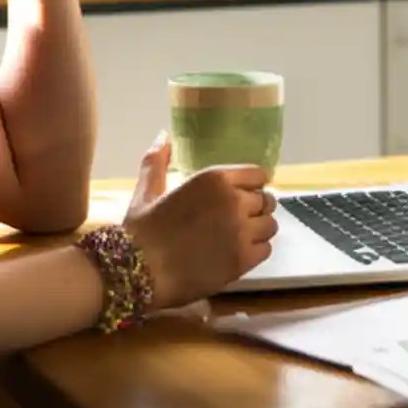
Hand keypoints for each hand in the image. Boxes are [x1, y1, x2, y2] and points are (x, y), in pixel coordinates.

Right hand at [123, 132, 277, 309]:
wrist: (137, 271)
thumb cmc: (141, 230)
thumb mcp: (146, 190)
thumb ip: (158, 161)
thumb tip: (164, 136)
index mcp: (214, 179)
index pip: (257, 174)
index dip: (252, 184)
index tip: (243, 194)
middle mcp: (234, 201)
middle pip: (266, 200)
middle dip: (256, 207)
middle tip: (238, 218)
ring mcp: (242, 232)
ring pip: (270, 225)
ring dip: (258, 229)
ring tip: (240, 236)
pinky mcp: (244, 260)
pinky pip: (266, 249)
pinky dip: (256, 250)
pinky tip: (238, 253)